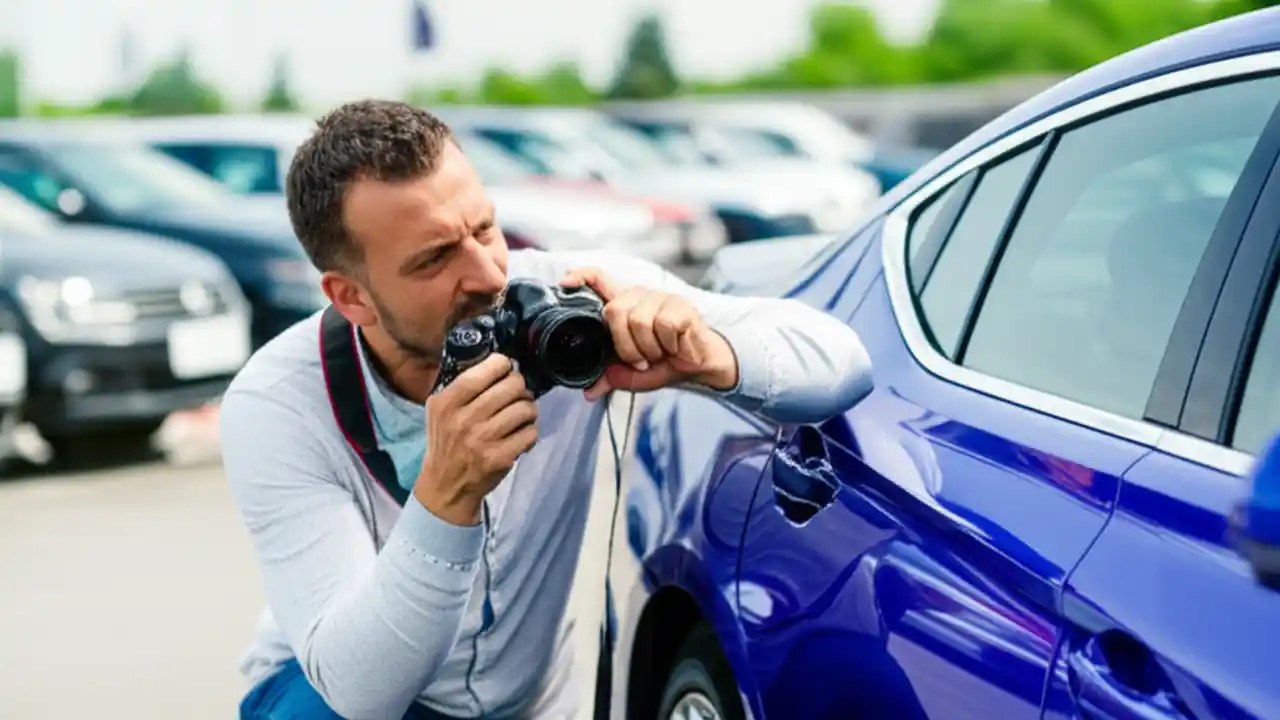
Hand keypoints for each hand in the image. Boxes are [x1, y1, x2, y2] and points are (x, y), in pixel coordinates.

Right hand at [414, 354, 537, 525]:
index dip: (502, 364)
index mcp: (447, 403)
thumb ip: (460, 385)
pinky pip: (530, 433)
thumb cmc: (446, 441)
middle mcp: (464, 420)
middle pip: (512, 386)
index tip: (505, 368)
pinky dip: (530, 432)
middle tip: (517, 393)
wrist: (445, 485)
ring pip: (525, 409)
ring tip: (522, 414)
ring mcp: (483, 440)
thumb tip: (496, 362)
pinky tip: (520, 435)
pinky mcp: (500, 458)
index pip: (483, 372)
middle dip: (520, 387)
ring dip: (529, 409)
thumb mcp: (439, 409)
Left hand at [560, 267, 738, 400]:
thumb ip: (610, 378)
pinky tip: (676, 347)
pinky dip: (669, 344)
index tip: (566, 282)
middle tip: (642, 359)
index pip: (598, 279)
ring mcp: (660, 298)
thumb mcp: (632, 375)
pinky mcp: (681, 305)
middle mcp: (639, 297)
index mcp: (624, 307)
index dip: (582, 277)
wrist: (698, 367)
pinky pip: (664, 325)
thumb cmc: (663, 363)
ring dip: (649, 348)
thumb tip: (588, 392)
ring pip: (639, 320)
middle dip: (625, 345)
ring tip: (661, 353)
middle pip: (614, 310)